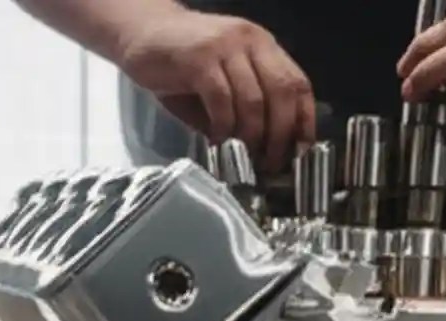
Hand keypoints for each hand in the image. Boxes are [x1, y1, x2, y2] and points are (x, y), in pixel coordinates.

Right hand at [117, 9, 315, 170]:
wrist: (141, 32)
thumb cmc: (183, 63)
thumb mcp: (225, 79)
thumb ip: (247, 106)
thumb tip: (266, 150)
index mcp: (263, 46)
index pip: (298, 83)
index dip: (304, 121)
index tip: (300, 152)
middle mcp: (250, 41)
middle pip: (282, 93)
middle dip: (279, 135)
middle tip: (270, 162)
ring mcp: (225, 47)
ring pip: (253, 101)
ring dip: (251, 136)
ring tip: (244, 156)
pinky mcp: (199, 59)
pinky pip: (221, 101)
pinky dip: (223, 127)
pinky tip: (218, 141)